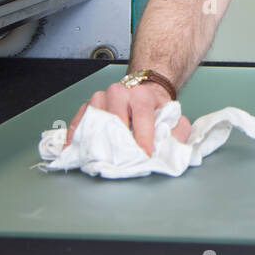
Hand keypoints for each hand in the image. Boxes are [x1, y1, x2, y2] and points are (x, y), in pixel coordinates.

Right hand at [64, 78, 191, 155]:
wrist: (143, 92)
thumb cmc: (155, 109)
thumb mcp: (174, 118)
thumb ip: (178, 132)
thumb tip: (171, 148)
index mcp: (142, 94)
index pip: (142, 116)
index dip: (144, 137)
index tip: (144, 155)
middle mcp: (119, 92)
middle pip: (115, 118)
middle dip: (120, 142)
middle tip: (123, 162)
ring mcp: (101, 97)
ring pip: (96, 119)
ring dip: (98, 140)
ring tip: (102, 159)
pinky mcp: (87, 106)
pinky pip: (79, 120)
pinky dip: (77, 136)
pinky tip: (76, 149)